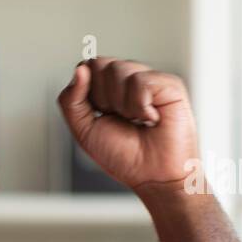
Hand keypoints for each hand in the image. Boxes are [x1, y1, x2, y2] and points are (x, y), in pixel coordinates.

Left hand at [56, 57, 199, 197]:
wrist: (152, 177)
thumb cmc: (124, 157)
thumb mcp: (84, 130)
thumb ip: (71, 100)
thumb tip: (80, 69)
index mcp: (109, 88)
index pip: (88, 67)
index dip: (87, 91)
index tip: (101, 114)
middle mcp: (130, 80)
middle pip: (100, 64)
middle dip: (103, 98)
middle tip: (120, 119)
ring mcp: (150, 80)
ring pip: (119, 69)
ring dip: (121, 105)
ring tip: (136, 120)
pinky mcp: (170, 84)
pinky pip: (140, 81)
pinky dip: (140, 106)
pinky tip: (151, 118)